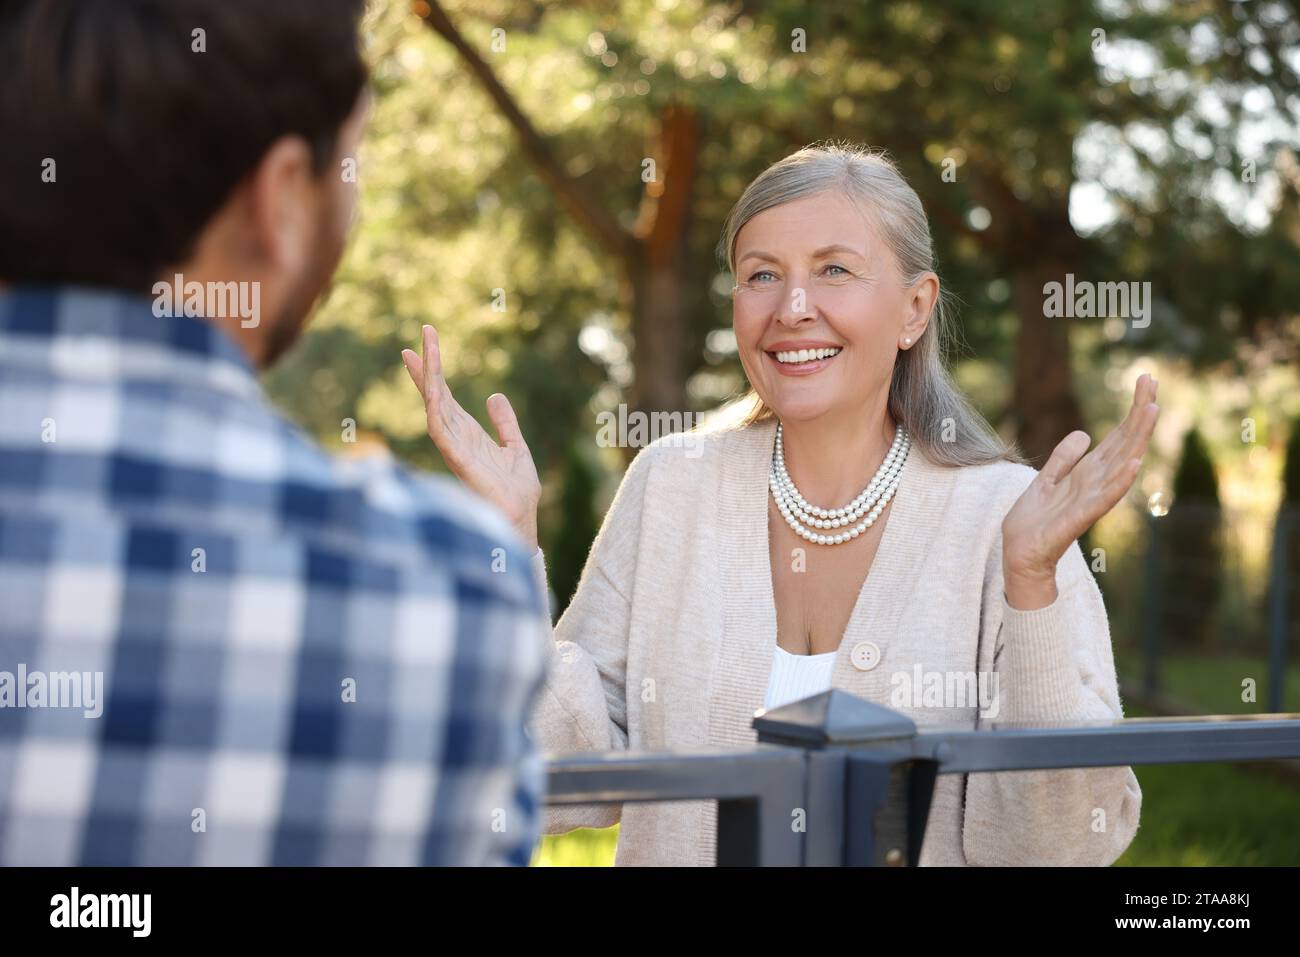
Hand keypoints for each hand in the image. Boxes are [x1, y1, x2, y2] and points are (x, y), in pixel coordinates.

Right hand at [401, 324, 540, 551]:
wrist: (521, 518)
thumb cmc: (517, 492)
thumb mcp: (516, 447)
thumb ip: (505, 423)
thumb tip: (495, 396)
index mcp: (468, 434)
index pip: (446, 397)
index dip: (434, 372)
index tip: (424, 345)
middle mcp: (456, 438)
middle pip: (435, 396)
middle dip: (425, 369)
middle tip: (414, 340)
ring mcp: (454, 449)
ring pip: (434, 408)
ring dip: (428, 381)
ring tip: (419, 353)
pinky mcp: (458, 461)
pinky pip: (440, 431)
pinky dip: (434, 410)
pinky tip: (433, 390)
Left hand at [1001, 374, 1159, 605]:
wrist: (1020, 554)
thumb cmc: (1035, 522)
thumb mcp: (1045, 479)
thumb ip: (1063, 458)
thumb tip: (1084, 434)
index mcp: (1088, 472)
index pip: (1117, 436)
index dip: (1131, 409)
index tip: (1144, 380)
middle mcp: (1095, 483)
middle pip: (1125, 442)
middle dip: (1138, 412)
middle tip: (1150, 381)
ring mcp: (1091, 499)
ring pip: (1120, 463)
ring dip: (1137, 437)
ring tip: (1151, 409)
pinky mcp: (1079, 517)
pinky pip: (1104, 497)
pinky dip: (1120, 481)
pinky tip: (1134, 464)